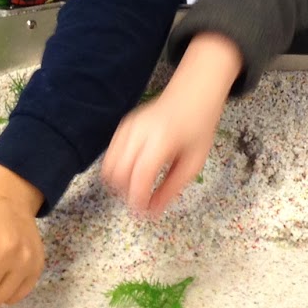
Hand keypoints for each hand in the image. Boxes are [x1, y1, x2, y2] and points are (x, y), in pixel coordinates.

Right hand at [101, 32, 241, 217]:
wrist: (193, 94)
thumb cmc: (199, 126)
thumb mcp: (194, 162)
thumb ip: (172, 188)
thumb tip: (153, 212)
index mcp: (161, 140)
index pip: (139, 177)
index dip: (138, 200)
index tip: (144, 214)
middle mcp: (140, 132)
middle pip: (118, 174)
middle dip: (127, 194)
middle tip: (142, 202)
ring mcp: (128, 127)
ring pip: (109, 166)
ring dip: (119, 183)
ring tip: (138, 188)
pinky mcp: (123, 126)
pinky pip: (111, 155)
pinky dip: (117, 169)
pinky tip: (133, 173)